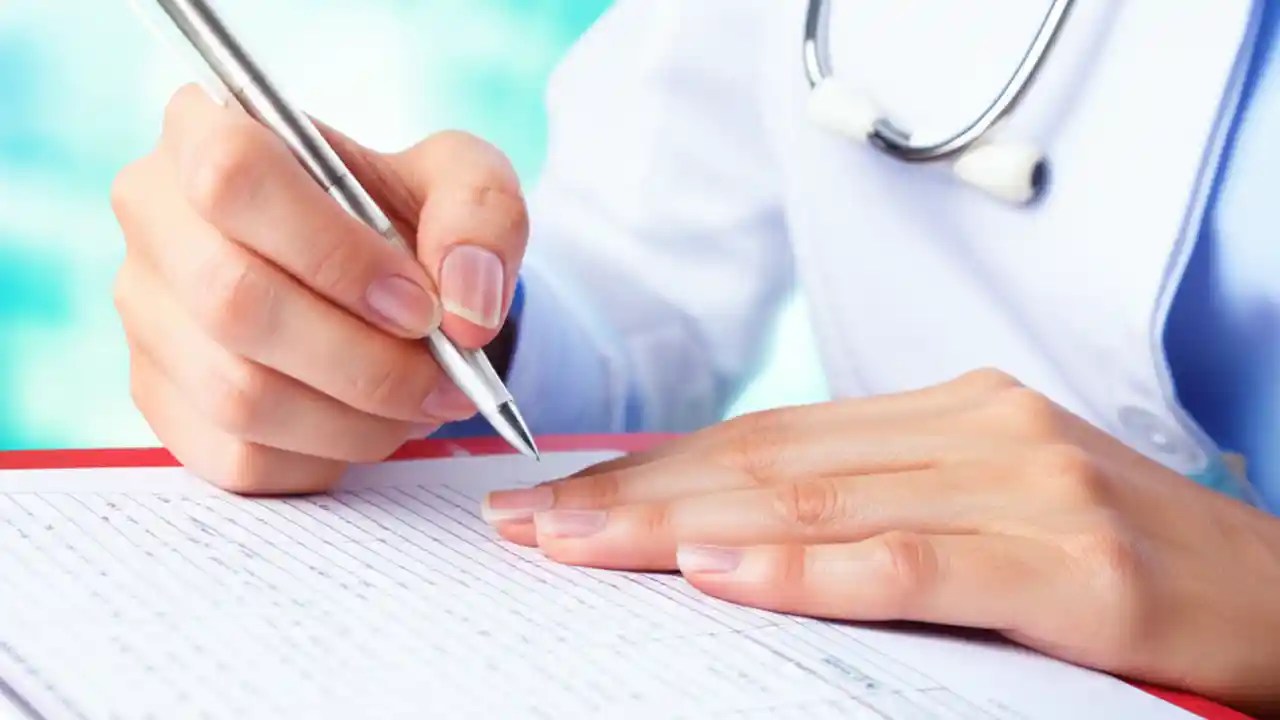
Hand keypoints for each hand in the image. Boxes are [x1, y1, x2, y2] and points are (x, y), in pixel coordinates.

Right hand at [112, 85, 528, 493]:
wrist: (381, 283)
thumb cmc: (408, 218)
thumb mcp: (466, 183)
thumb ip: (481, 216)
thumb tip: (466, 309)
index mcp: (209, 131)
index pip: (233, 177)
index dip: (336, 255)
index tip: (421, 306)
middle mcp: (154, 218)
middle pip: (234, 302)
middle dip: (365, 360)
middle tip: (446, 376)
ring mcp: (145, 315)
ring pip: (238, 394)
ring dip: (357, 418)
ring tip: (421, 401)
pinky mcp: (159, 399)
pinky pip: (238, 457)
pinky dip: (327, 456)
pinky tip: (370, 425)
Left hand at [482, 370, 1279, 714]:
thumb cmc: (1125, 564)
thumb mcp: (989, 508)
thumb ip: (876, 506)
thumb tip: (733, 529)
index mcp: (951, 413)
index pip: (769, 439)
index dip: (656, 467)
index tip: (561, 496)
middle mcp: (980, 428)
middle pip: (770, 463)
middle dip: (636, 497)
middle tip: (531, 524)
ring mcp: (1026, 485)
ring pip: (819, 504)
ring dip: (681, 526)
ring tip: (577, 547)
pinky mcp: (1072, 561)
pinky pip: (910, 564)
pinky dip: (806, 568)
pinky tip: (719, 571)